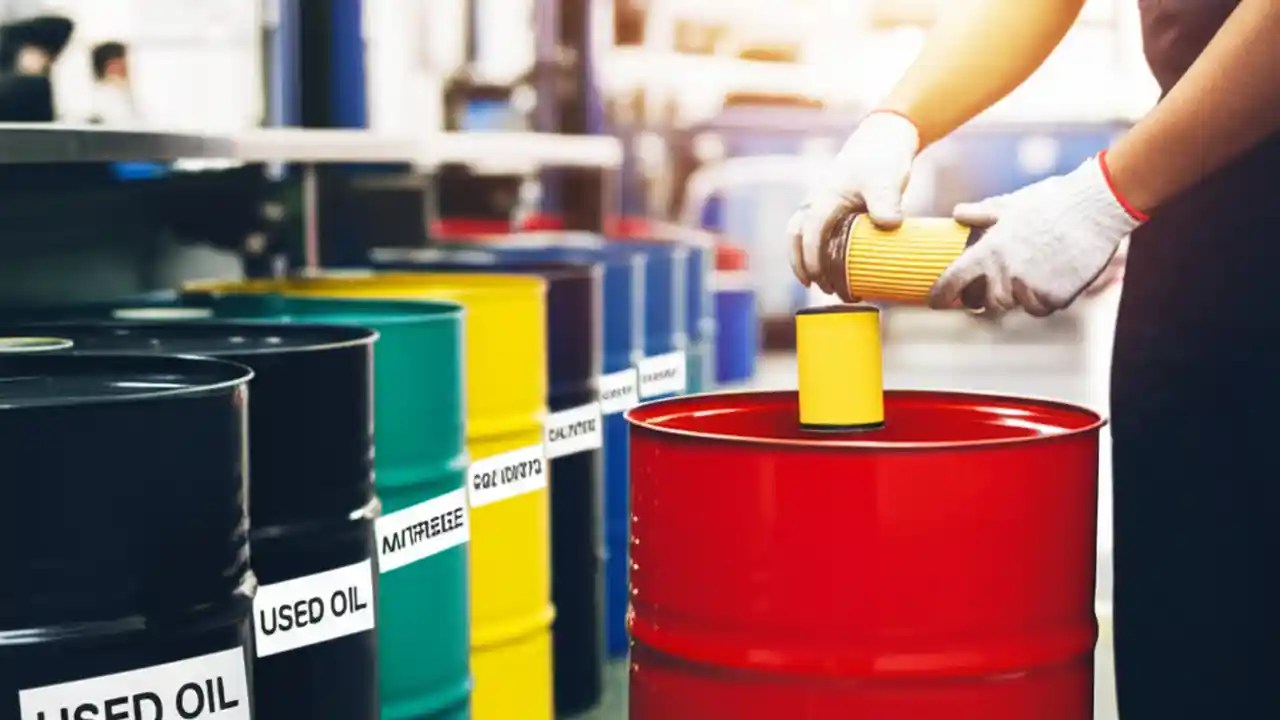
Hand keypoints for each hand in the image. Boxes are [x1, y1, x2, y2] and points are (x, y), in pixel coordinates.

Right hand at [786, 111, 919, 291]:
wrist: (884, 140)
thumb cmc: (882, 159)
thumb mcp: (886, 179)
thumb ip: (886, 201)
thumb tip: (889, 225)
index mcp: (825, 197)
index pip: (809, 232)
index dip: (811, 257)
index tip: (819, 278)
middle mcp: (816, 202)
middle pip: (795, 236)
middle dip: (801, 264)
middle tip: (818, 287)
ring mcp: (821, 205)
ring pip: (800, 235)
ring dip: (804, 260)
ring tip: (821, 284)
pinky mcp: (831, 210)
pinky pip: (814, 234)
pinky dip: (816, 252)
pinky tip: (833, 269)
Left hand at [929, 153, 1144, 315]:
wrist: (1096, 208)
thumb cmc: (1052, 202)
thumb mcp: (1009, 204)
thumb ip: (980, 214)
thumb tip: (959, 213)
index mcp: (988, 252)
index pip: (953, 282)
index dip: (940, 295)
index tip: (935, 301)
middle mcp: (1005, 275)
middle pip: (985, 302)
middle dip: (985, 296)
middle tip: (992, 285)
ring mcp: (1030, 289)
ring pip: (1014, 306)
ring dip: (1016, 296)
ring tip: (1029, 272)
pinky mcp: (1055, 298)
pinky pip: (1041, 307)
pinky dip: (1042, 299)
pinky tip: (1051, 277)